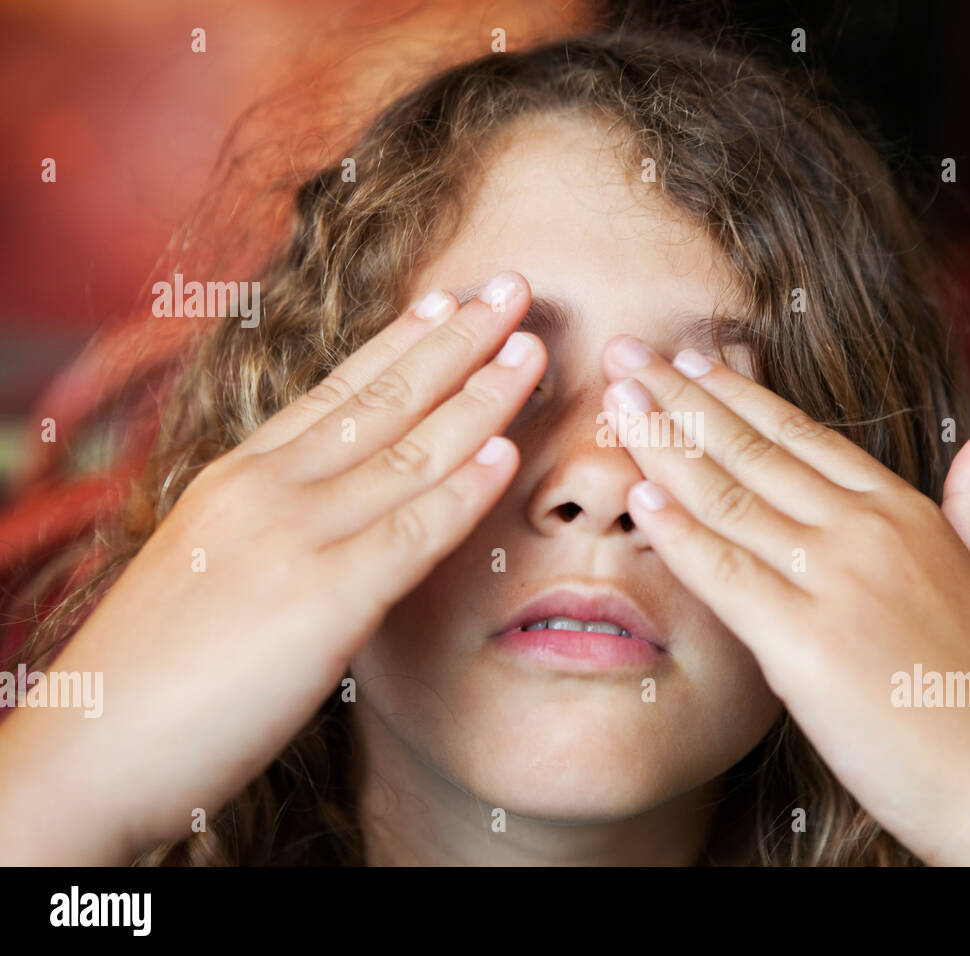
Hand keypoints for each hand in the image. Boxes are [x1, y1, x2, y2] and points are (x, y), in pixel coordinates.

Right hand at [0, 272, 545, 863]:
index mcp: (237, 478)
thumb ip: (275, 530)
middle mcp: (266, 489)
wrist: (88, 750)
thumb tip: (338, 515)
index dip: (401, 342)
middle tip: (513, 287)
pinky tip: (509, 451)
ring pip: (409, 450)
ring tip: (533, 350)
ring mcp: (294, 537)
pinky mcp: (322, 599)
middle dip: (456, 339)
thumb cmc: (152, 672)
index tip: (446, 301)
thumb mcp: (210, 567)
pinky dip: (465, 488)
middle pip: (381, 398)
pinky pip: (413, 531)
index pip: (335, 391)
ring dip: (481, 396)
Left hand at [601, 335, 969, 865]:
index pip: (802, 434)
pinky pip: (724, 574)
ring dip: (663, 442)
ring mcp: (836, 582)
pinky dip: (677, 532)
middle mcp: (867, 532)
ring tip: (616, 397)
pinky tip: (637, 495)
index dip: (737, 392)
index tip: (690, 357)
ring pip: (730, 495)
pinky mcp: (805, 644)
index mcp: (907, 512)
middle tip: (625, 350)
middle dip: (679, 394)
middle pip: (753, 448)